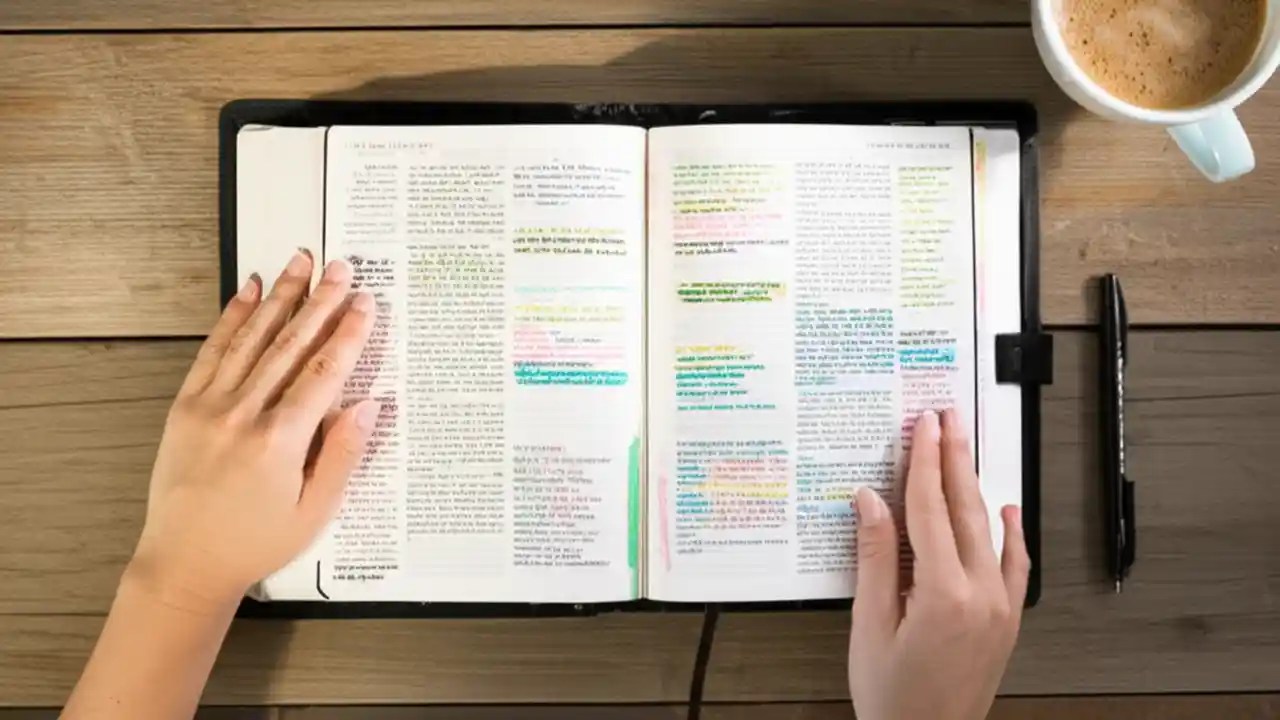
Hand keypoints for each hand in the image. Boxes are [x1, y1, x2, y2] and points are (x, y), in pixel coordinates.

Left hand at [126, 251, 377, 612]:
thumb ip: (342, 456)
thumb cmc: (253, 544)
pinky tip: (248, 291)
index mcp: (280, 442)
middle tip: (341, 267)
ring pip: (253, 339)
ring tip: (300, 262)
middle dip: (321, 301)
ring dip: (279, 296)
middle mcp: (243, 415)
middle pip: (291, 345)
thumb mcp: (314, 512)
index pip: (324, 373)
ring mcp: (210, 407)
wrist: (184, 563)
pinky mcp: (186, 407)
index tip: (365, 303)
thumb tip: (369, 407)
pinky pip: (212, 352)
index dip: (349, 334)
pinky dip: (232, 318)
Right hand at [849, 409, 1029, 719]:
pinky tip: (1007, 510)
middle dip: (953, 458)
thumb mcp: (870, 627)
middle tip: (946, 418)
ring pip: (987, 530)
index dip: (924, 462)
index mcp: (943, 594)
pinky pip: (1015, 566)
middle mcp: (981, 596)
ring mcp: (1000, 608)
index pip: (929, 509)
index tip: (923, 427)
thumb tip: (870, 502)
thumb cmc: (894, 698)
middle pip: (963, 509)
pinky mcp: (1007, 622)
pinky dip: (1012, 534)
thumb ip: (874, 560)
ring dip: (973, 486)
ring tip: (962, 449)